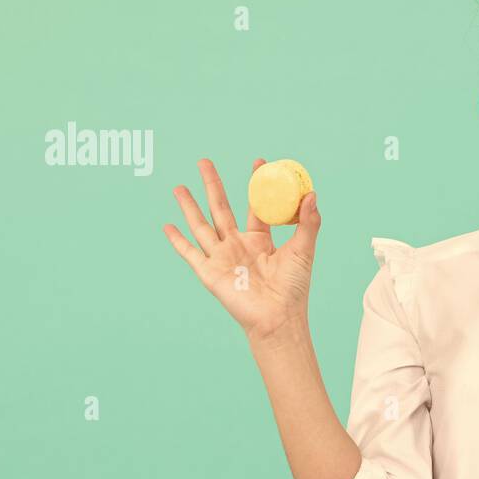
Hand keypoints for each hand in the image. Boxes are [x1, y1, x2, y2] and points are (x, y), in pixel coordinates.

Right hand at [163, 158, 320, 341]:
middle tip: (204, 161)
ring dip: (189, 206)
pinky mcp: (209, 273)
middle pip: (221, 209)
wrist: (278, 317)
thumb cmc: (293, 289)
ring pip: (201, 225)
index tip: (258, 162)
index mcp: (261, 240)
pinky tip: (167, 227)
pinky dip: (177, 241)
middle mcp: (238, 246)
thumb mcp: (303, 250)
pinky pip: (190, 254)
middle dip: (212, 185)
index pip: (255, 206)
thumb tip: (311, 194)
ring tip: (179, 187)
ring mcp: (222, 258)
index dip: (256, 185)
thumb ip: (308, 223)